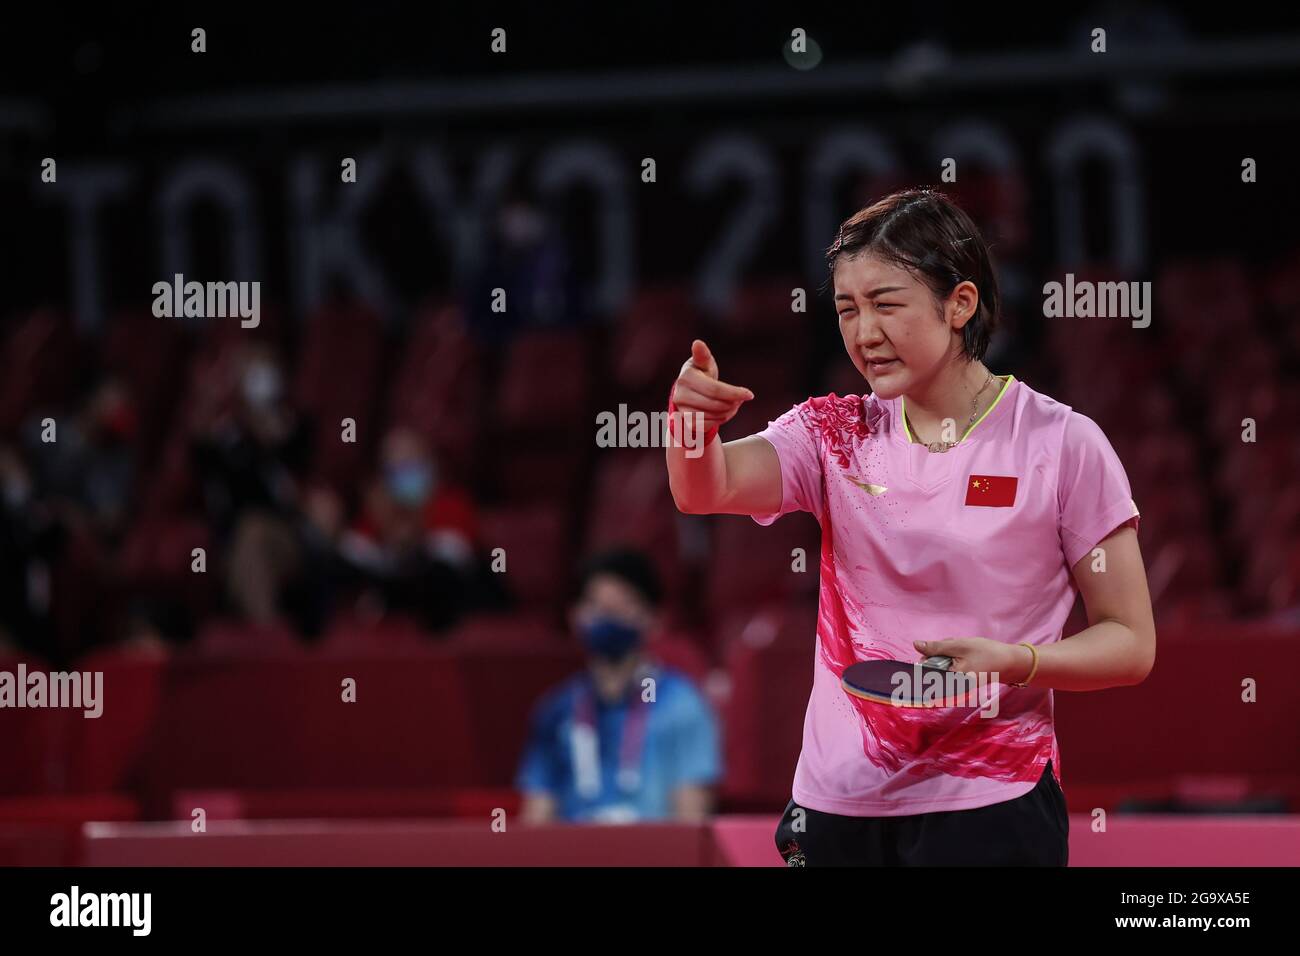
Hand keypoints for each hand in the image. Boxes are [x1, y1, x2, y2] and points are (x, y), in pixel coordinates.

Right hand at [670, 339, 753, 431]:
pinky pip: (708, 425)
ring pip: (713, 416)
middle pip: (716, 404)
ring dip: (729, 412)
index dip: (734, 393)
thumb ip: (702, 355)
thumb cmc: (701, 373)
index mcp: (686, 378)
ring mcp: (682, 410)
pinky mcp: (686, 422)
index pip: (714, 389)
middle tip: (741, 399)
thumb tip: (697, 343)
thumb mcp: (704, 363)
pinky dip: (720, 420)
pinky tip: (724, 412)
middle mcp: (680, 395)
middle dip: (733, 403)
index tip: (750, 394)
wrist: (689, 391)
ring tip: (733, 404)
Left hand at [914, 637, 1033, 684]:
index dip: (919, 666)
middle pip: (931, 672)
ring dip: (944, 659)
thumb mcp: (960, 646)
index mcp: (950, 681)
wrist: (1010, 662)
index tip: (917, 662)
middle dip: (935, 658)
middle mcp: (953, 689)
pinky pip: (947, 672)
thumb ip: (937, 647)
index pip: (925, 677)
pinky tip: (964, 656)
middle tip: (949, 648)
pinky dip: (951, 662)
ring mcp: (957, 688)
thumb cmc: (987, 653)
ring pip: (939, 670)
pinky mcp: (960, 684)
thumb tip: (916, 645)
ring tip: (961, 653)